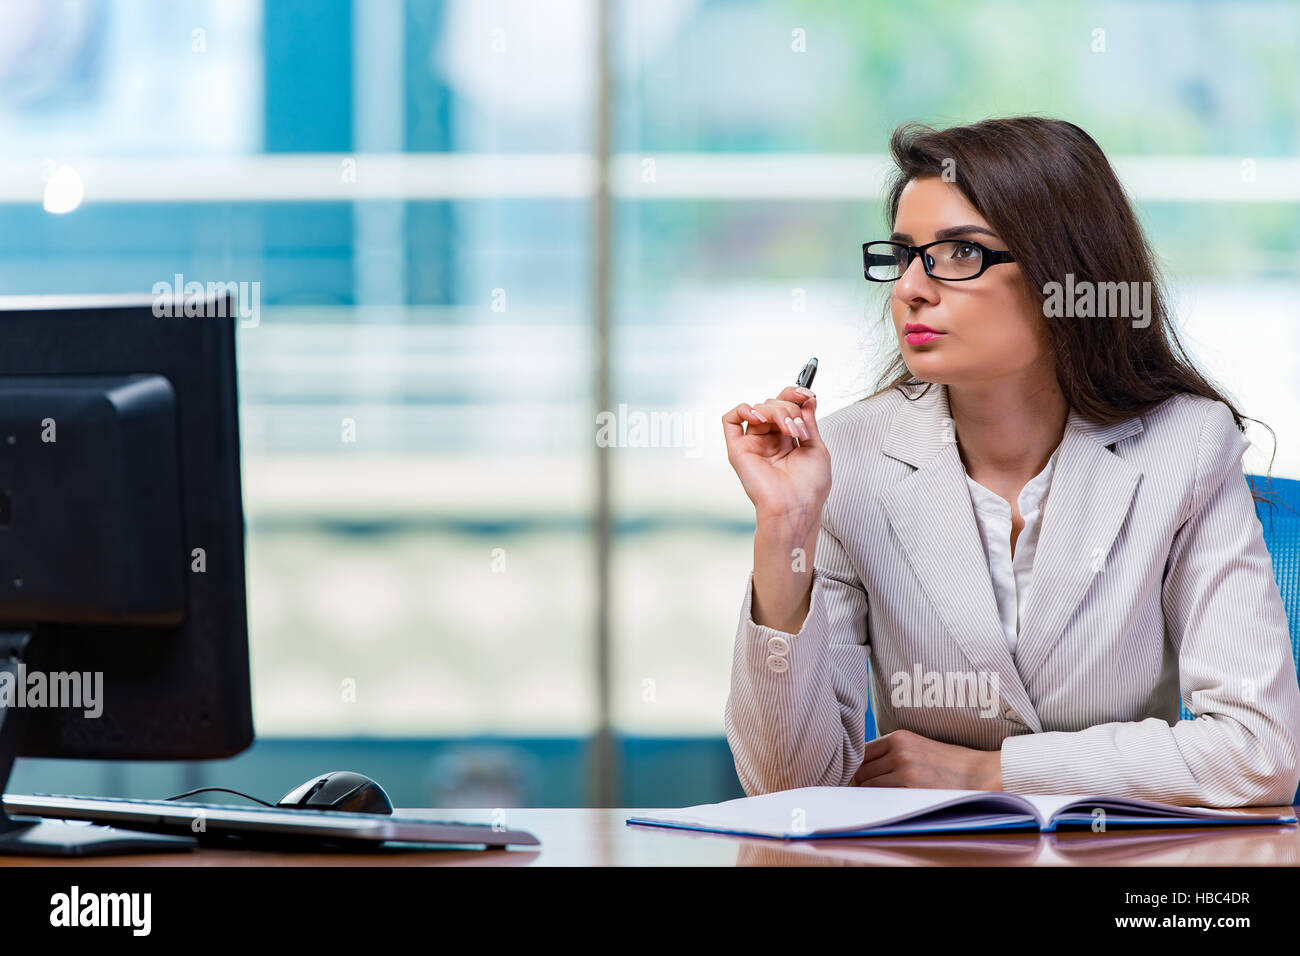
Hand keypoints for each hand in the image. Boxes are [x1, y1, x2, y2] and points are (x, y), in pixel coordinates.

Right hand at [722, 385, 830, 522]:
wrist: (795, 507)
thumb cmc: (808, 488)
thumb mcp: (816, 447)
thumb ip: (808, 421)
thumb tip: (806, 400)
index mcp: (787, 439)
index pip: (786, 406)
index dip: (796, 395)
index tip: (808, 394)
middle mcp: (769, 440)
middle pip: (774, 404)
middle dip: (790, 408)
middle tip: (799, 427)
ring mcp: (753, 443)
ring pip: (759, 408)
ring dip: (778, 412)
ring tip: (789, 431)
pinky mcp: (738, 449)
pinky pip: (731, 419)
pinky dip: (744, 409)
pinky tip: (759, 418)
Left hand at [850, 729, 1002, 790]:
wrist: (980, 774)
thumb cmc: (949, 762)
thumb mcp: (918, 746)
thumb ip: (892, 752)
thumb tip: (863, 768)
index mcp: (899, 737)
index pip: (862, 752)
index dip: (858, 766)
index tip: (860, 775)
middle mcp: (899, 752)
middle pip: (861, 770)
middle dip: (862, 782)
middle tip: (869, 791)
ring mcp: (904, 771)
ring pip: (869, 785)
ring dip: (871, 793)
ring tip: (883, 796)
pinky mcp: (911, 790)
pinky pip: (882, 798)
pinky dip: (882, 801)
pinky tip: (892, 801)